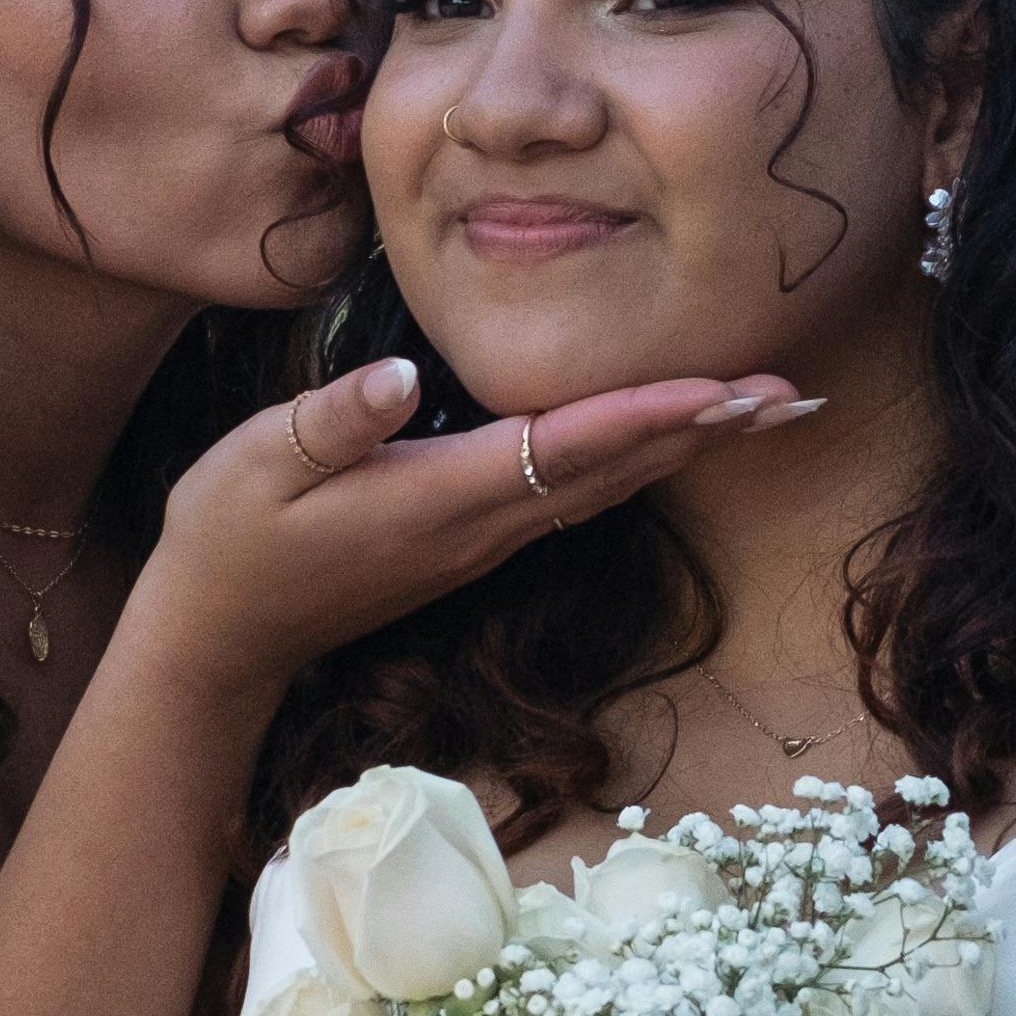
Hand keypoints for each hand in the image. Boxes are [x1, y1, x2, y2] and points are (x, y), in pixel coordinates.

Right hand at [127, 358, 809, 709]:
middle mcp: (481, 527)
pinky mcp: (472, 546)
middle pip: (616, 470)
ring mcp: (482, 544)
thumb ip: (334, 420)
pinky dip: (636, 465)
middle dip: (706, 430)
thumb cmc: (227, 538)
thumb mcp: (257, 464)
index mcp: (439, 498)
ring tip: (760, 412)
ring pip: (607, 488)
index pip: (565, 444)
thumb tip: (400, 376)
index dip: (649, 412)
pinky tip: (667, 446)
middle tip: (797, 392)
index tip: (726, 389)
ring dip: (685, 449)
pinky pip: (576, 498)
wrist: (217, 640)